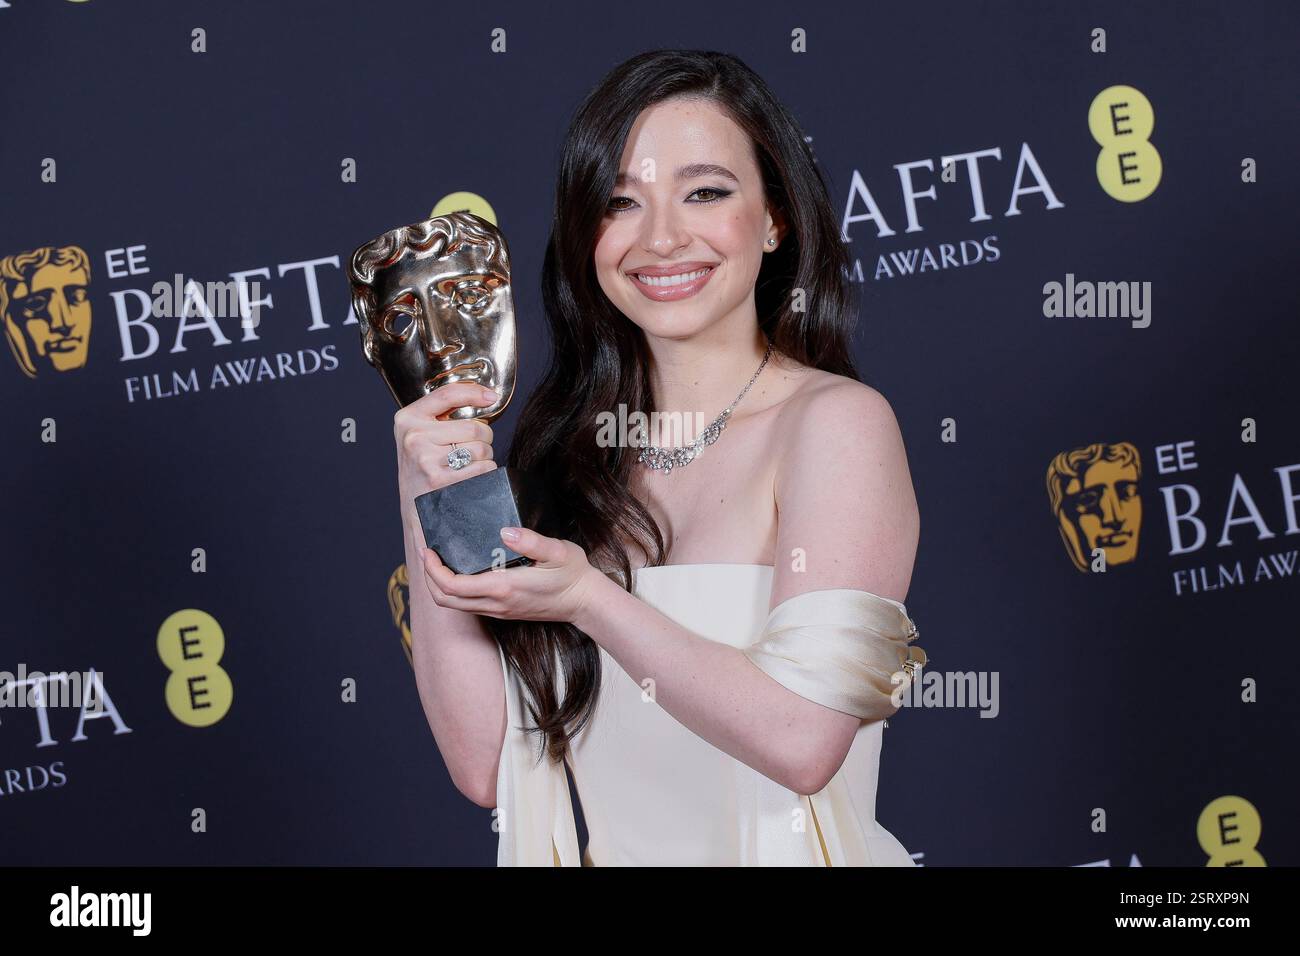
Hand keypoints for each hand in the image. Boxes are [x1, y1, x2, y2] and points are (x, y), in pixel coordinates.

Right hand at [394, 381, 499, 498]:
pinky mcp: (440, 480)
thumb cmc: (422, 470)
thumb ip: (439, 417)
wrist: (415, 510)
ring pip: (481, 449)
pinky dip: (485, 472)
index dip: (475, 392)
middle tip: (473, 449)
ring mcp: (425, 459)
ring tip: (469, 464)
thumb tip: (485, 397)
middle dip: (484, 438)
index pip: (448, 395)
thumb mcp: (419, 436)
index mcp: (407, 419)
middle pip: (474, 427)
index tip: (491, 397)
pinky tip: (471, 477)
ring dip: (485, 457)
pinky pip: (482, 469)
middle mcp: (414, 437)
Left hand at [420, 526, 601, 624]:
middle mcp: (496, 603)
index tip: (428, 549)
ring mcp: (498, 610)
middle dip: (428, 576)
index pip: (453, 586)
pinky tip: (457, 570)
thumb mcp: (558, 551)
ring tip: (436, 560)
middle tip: (425, 551)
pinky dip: (453, 589)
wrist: (585, 602)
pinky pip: (467, 604)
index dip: (433, 569)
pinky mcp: (502, 611)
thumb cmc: (572, 575)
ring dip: (438, 584)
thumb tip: (505, 531)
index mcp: (503, 587)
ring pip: (454, 605)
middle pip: (445, 599)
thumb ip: (532, 541)